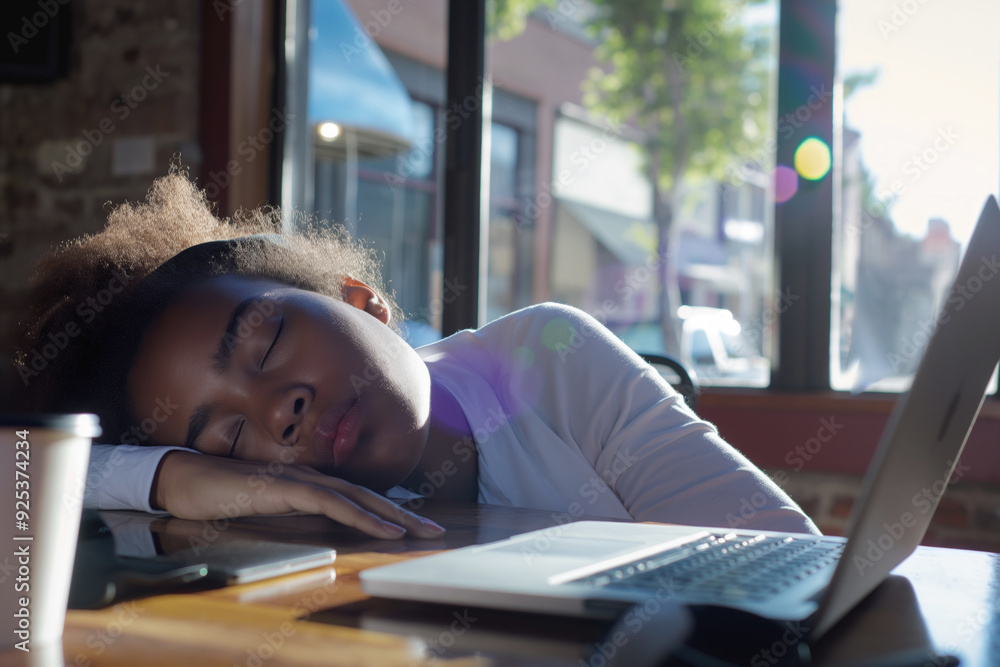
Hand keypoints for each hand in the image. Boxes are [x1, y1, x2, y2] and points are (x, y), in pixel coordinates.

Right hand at [150, 451, 444, 538]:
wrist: (185, 478)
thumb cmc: (222, 494)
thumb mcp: (266, 507)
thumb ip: (293, 511)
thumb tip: (318, 526)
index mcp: (309, 482)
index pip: (358, 496)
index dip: (389, 510)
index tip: (414, 526)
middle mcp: (312, 477)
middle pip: (369, 495)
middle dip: (405, 514)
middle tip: (435, 530)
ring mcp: (302, 480)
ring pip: (359, 498)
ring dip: (393, 517)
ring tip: (420, 532)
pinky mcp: (289, 489)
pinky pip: (334, 505)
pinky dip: (363, 517)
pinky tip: (383, 530)